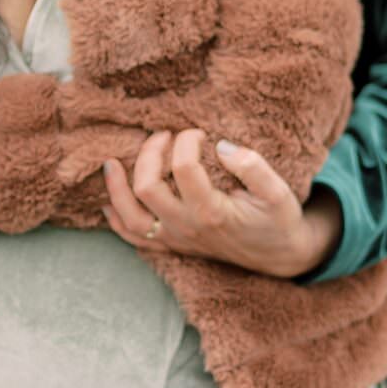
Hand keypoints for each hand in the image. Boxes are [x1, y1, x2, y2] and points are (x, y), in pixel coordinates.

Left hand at [100, 130, 340, 278]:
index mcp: (211, 212)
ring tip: (111, 163)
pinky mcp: (171, 244)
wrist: (277, 255)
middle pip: (147, 188)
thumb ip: (254, 167)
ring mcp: (175, 238)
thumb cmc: (277, 219)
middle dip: (149, 154)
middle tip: (164, 136)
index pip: (183, 169)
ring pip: (130, 217)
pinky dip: (116, 218)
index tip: (198, 132)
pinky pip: (133, 236)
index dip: (187, 141)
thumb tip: (222, 146)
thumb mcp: (278, 192)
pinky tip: (108, 200)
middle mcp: (186, 227)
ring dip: (116, 189)